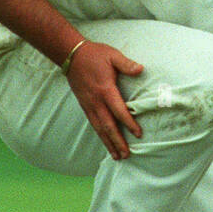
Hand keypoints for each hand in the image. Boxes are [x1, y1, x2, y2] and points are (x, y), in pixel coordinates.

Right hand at [65, 42, 143, 160]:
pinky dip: (100, 136)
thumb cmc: (95, 55)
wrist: (71, 56)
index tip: (138, 134)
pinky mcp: (85, 106)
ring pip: (99, 128)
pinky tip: (106, 142)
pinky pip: (93, 124)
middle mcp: (96, 101)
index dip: (128, 123)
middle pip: (108, 126)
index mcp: (105, 90)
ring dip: (108, 143)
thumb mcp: (112, 55)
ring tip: (117, 156)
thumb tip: (141, 69)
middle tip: (127, 155)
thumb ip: (127, 64)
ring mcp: (89, 105)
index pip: (119, 110)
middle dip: (117, 141)